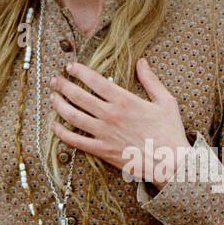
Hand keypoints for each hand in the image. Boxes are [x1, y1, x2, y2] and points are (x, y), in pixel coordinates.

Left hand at [49, 57, 188, 187]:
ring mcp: (104, 134)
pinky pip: (76, 141)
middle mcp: (110, 115)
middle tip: (55, 80)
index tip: (70, 66)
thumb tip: (142, 62)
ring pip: (73, 116)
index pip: (95, 80)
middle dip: (63, 85)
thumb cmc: (170, 132)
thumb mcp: (165, 101)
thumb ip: (151, 80)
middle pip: (78, 96)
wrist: (170, 162)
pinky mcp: (102, 150)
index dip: (79, 71)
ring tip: (52, 98)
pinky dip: (62, 133)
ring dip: (59, 105)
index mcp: (125, 100)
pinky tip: (55, 126)